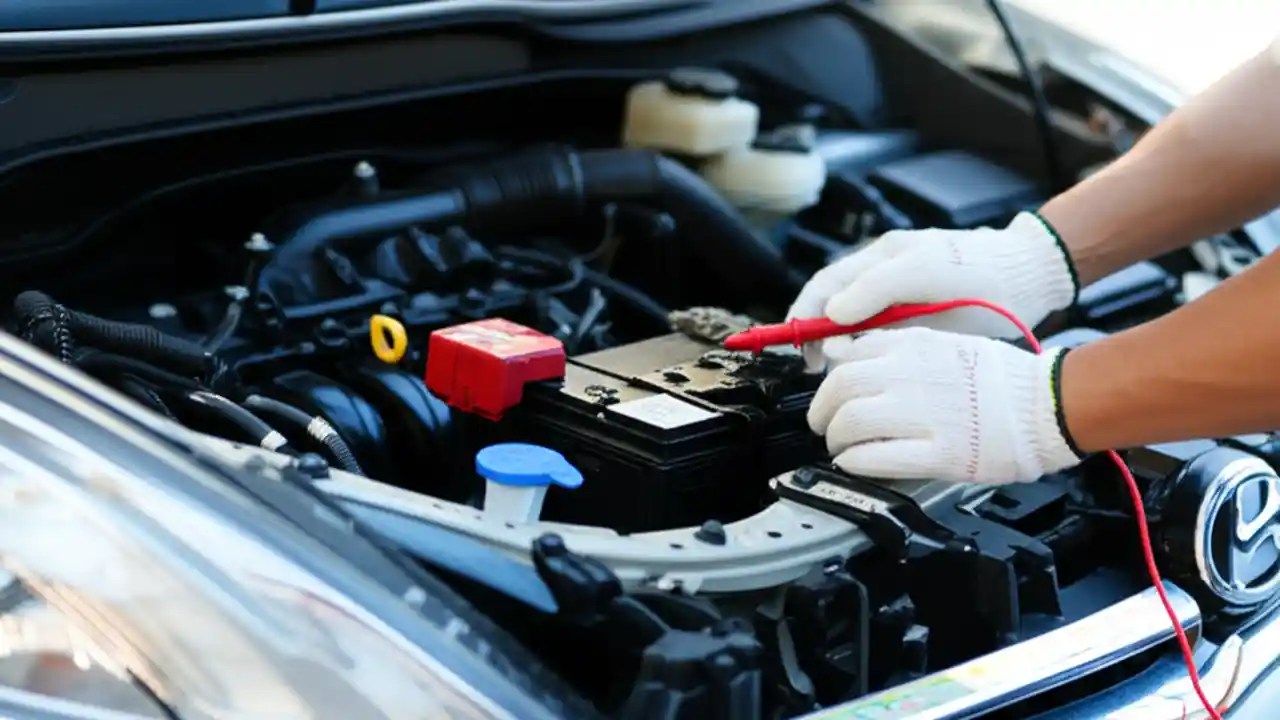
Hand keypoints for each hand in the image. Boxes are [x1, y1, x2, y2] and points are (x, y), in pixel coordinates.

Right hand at [787, 212, 1077, 368]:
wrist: (1028, 279)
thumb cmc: (977, 267)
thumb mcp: (919, 270)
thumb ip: (872, 289)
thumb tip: (832, 314)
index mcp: (877, 261)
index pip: (822, 287)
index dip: (801, 315)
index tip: (794, 346)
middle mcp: (882, 283)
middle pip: (833, 312)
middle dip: (819, 339)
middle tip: (818, 368)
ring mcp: (899, 306)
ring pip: (855, 334)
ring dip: (844, 353)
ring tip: (845, 371)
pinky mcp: (918, 328)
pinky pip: (881, 346)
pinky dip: (870, 359)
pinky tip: (875, 370)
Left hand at [807, 327, 1081, 484]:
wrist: (1048, 404)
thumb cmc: (999, 378)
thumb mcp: (942, 344)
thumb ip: (892, 347)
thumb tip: (842, 351)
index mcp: (914, 346)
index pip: (847, 356)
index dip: (829, 379)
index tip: (830, 394)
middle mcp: (913, 376)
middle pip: (840, 389)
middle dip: (822, 411)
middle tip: (824, 424)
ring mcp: (926, 415)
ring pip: (852, 423)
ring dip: (836, 440)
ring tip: (840, 447)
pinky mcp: (940, 454)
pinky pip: (878, 458)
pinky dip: (856, 462)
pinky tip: (855, 463)